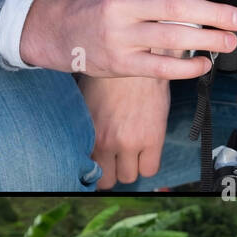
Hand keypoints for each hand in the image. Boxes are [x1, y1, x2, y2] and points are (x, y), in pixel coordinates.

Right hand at [19, 0, 236, 78]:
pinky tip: (203, 65)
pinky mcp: (119, 63)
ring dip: (208, 41)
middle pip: (178, 7)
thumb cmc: (100, 4)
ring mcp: (120, 35)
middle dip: (215, 13)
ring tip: (229, 41)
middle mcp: (123, 4)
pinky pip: (160, 68)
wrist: (58, 30)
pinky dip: (187, 68)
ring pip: (172, 38)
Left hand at [77, 73, 169, 189]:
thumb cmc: (113, 76)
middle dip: (113, 170)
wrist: (141, 57)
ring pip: (129, 176)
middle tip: (118, 157)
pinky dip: (148, 163)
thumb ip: (87, 126)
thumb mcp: (89, 101)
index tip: (102, 163)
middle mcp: (106, 141)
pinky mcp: (153, 138)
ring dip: (131, 166)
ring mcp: (130, 142)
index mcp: (88, 132)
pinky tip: (147, 148)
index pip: (87, 171)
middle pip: (108, 180)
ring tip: (134, 150)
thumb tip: (84, 145)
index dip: (96, 168)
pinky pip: (150, 170)